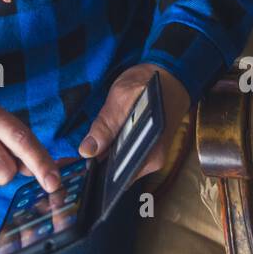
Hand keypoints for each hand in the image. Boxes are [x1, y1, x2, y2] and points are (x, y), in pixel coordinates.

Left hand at [77, 64, 190, 184]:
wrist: (170, 75)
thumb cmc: (149, 84)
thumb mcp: (122, 99)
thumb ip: (105, 126)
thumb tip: (87, 151)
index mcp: (149, 153)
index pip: (120, 178)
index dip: (98, 175)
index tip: (82, 167)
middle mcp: (153, 160)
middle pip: (119, 172)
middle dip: (100, 164)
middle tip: (84, 151)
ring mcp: (151, 156)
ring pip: (122, 163)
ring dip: (106, 155)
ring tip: (94, 142)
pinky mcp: (147, 148)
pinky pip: (126, 154)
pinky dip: (115, 148)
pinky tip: (107, 138)